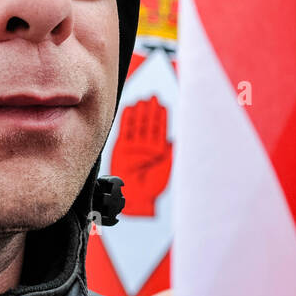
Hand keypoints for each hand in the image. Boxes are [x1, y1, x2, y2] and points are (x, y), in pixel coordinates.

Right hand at [110, 96, 172, 215]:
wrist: (136, 198)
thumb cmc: (152, 188)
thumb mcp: (165, 169)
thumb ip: (169, 154)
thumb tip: (174, 140)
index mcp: (158, 151)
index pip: (160, 129)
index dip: (161, 117)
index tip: (162, 105)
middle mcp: (146, 147)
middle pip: (149, 123)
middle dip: (151, 110)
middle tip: (153, 96)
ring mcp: (133, 146)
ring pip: (137, 124)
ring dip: (140, 112)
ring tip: (142, 100)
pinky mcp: (121, 148)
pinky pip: (124, 130)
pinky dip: (127, 119)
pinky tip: (129, 108)